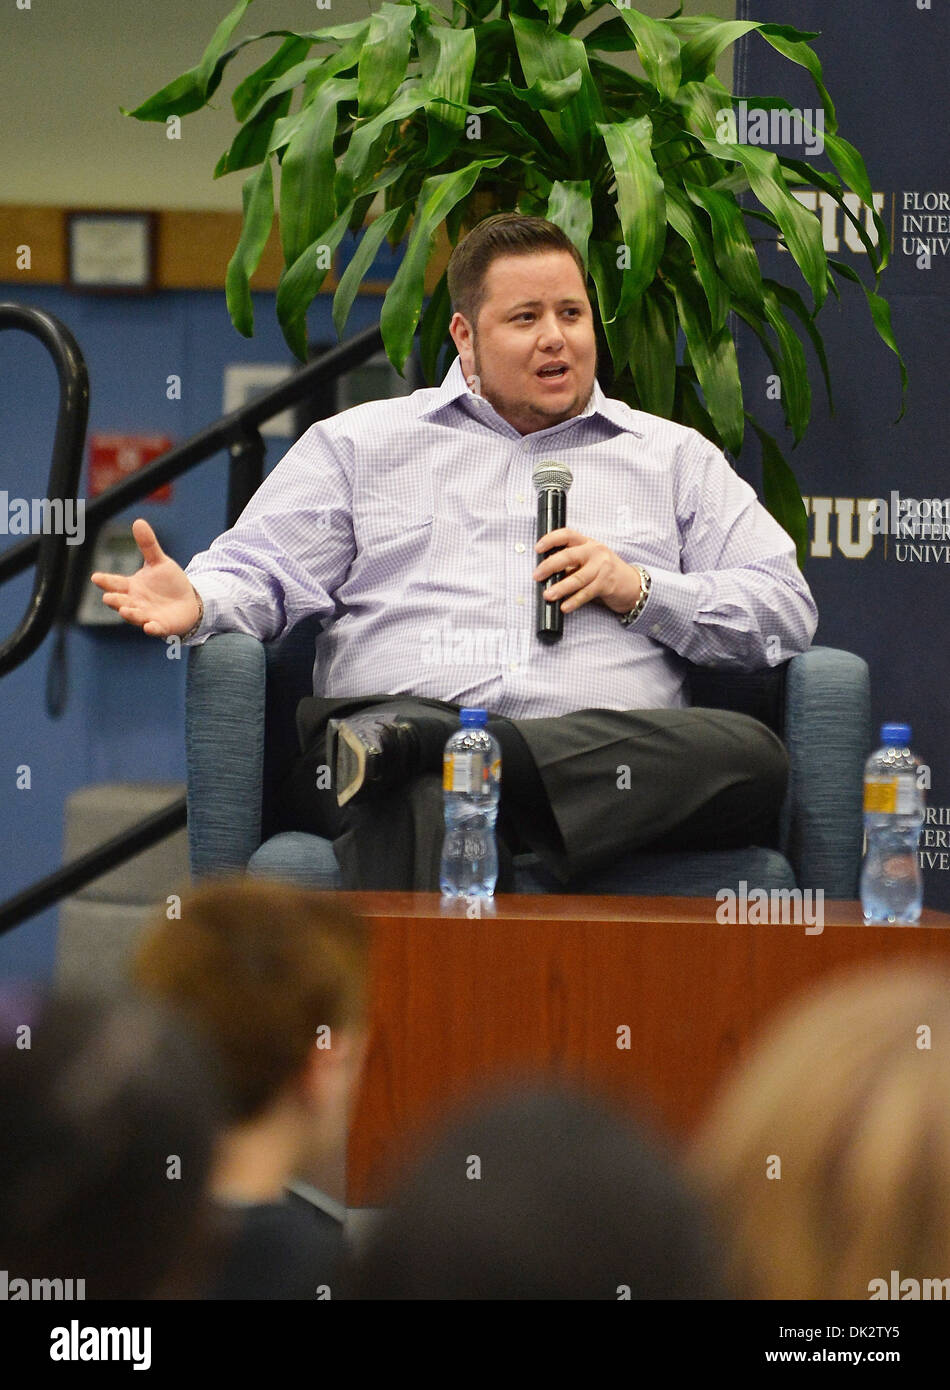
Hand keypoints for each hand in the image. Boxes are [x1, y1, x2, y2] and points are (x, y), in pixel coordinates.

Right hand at [90, 519, 199, 637]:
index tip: (95, 578)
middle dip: (115, 600)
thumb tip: (138, 521)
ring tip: (125, 610)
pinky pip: (155, 629)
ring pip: (135, 616)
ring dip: (130, 614)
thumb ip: (148, 545)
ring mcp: (147, 615)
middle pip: (121, 601)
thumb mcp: (159, 562)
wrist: (188, 602)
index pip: (115, 583)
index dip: (105, 581)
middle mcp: (135, 602)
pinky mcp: (161, 626)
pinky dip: (152, 629)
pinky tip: (149, 627)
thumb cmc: (169, 583)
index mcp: (131, 587)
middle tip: (108, 597)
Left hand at [533, 528, 641, 615]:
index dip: (551, 539)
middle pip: (569, 556)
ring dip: (560, 588)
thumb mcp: (588, 561)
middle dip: (550, 566)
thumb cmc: (605, 571)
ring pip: (577, 578)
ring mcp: (602, 567)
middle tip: (537, 576)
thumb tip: (546, 572)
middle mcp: (595, 552)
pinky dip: (574, 601)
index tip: (537, 548)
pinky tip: (565, 607)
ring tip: (548, 595)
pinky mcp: (606, 583)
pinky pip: (586, 593)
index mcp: (587, 543)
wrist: (631, 584)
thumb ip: (570, 563)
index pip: (567, 535)